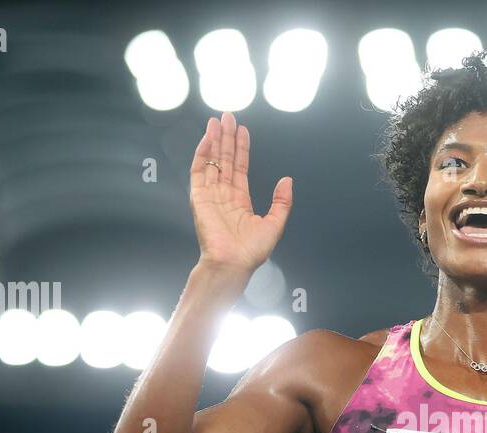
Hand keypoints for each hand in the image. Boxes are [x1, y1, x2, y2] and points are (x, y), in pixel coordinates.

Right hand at [189, 112, 292, 277]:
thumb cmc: (251, 252)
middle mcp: (224, 195)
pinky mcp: (199, 197)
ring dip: (214, 140)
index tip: (242, 131)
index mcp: (240, 201)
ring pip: (212, 160)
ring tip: (218, 120)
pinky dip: (202, 153)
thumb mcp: (275, 224)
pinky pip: (199, 170)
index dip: (241, 148)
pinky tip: (208, 137)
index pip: (240, 168)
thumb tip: (287, 180)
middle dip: (226, 137)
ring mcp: (210, 194)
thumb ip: (282, 202)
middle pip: (224, 159)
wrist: (233, 263)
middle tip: (228, 116)